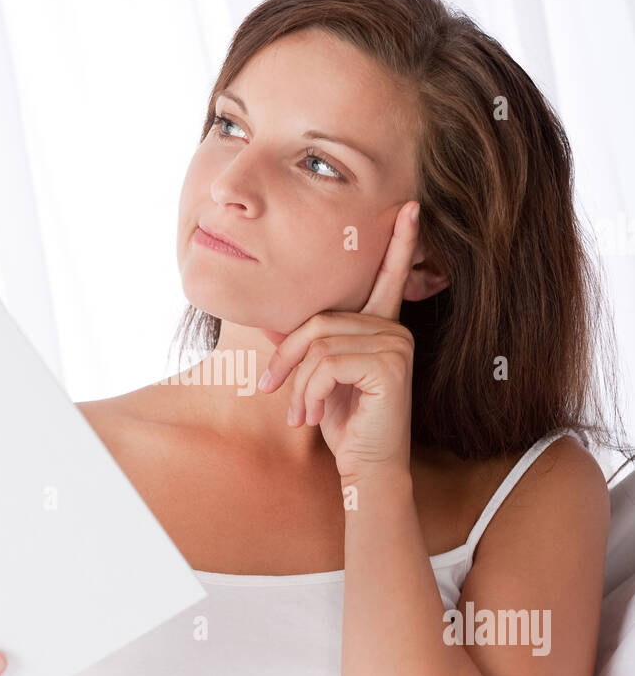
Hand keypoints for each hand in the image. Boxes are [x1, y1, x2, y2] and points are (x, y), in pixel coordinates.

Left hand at [258, 200, 418, 484]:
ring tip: (297, 412)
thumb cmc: (342, 424)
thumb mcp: (314, 378)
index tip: (409, 207)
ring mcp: (396, 345)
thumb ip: (301, 346)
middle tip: (271, 390)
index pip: (388, 279)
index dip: (399, 244)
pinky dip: (308, 390)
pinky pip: (326, 363)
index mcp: (381, 327)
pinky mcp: (390, 365)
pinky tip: (310, 415)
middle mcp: (394, 329)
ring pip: (318, 344)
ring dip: (296, 383)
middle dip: (287, 358)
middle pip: (320, 320)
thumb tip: (267, 320)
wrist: (364, 469)